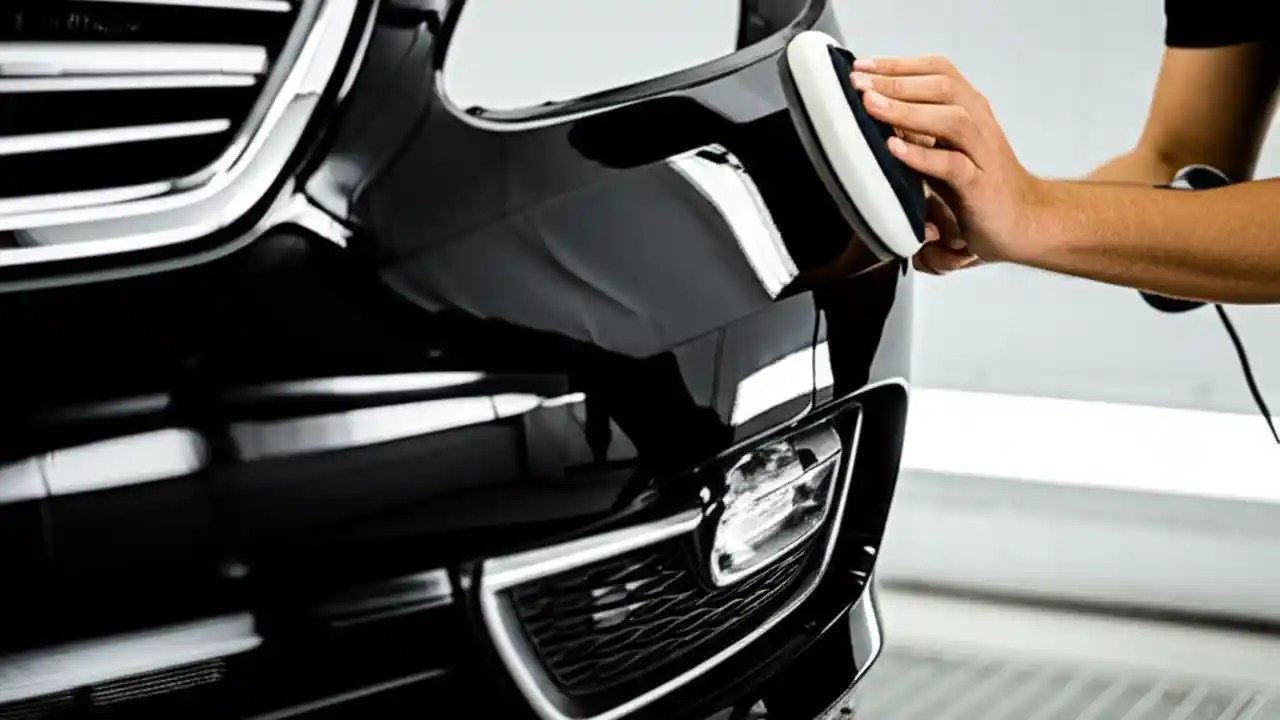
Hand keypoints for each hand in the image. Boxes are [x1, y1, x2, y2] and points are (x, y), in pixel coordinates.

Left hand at [850, 55, 1046, 264]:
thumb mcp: (943, 149)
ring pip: (951, 119)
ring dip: (907, 111)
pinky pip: (953, 165)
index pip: (937, 71)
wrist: (1025, 221)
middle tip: (857, 82)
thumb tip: (872, 111)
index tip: (861, 65)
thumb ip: (917, 130)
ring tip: (871, 107)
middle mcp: (978, 123)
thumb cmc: (978, 183)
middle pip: (942, 86)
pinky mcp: (980, 186)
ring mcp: (982, 153)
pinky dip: (923, 156)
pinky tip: (895, 149)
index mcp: (969, 108)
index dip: (899, 64)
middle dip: (896, 81)